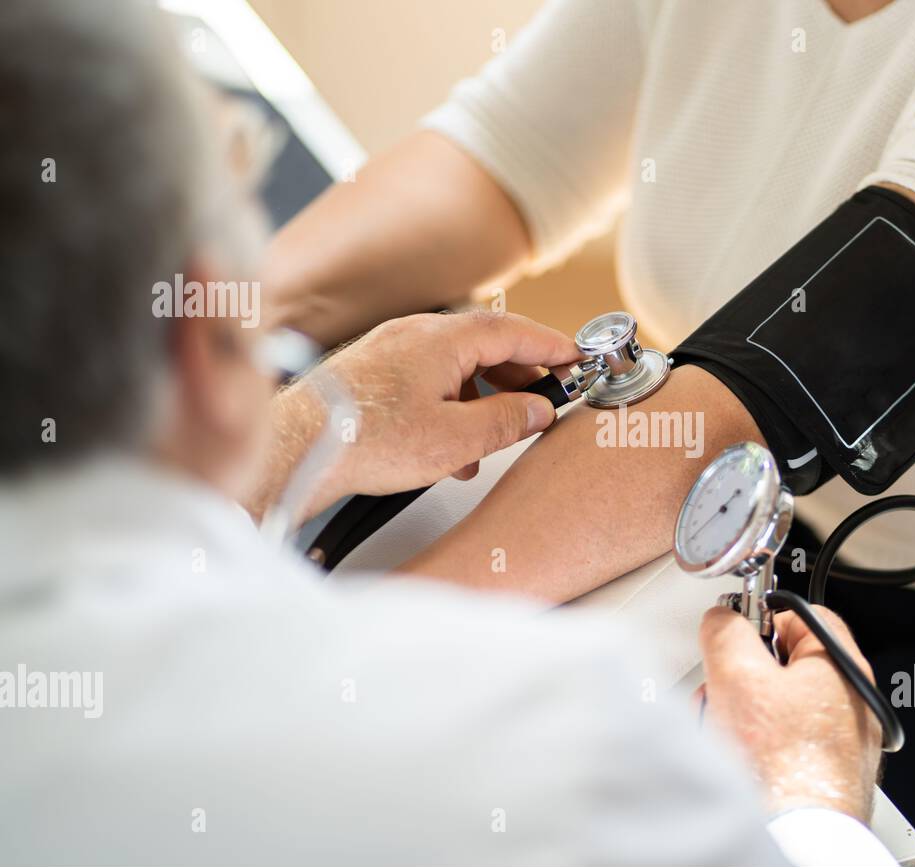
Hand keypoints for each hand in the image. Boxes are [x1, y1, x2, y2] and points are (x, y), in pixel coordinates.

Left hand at [256, 311, 579, 520]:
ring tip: (501, 435)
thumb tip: (537, 411)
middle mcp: (416, 334)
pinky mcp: (374, 373)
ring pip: (457, 367)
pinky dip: (453, 405)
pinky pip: (429, 381)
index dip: (552, 346)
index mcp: (442, 338)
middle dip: (521, 376)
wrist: (298, 450)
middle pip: (486, 346)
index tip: (577, 359)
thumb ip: (505, 421)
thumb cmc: (363, 439)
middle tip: (549, 400)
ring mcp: (391, 350)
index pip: (514, 331)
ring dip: (485, 397)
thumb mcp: (455, 440)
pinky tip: (455, 447)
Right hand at [697, 605, 881, 821]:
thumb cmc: (783, 766)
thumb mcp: (738, 675)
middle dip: (741, 678)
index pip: (799, 614)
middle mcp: (852, 702)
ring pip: (777, 707)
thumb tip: (721, 617)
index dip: (760, 619)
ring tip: (727, 735)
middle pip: (783, 664)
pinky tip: (739, 761)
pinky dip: (756, 747)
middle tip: (724, 692)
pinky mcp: (823, 772)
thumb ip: (726, 631)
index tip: (735, 636)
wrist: (797, 836)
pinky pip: (783, 743)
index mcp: (843, 666)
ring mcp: (841, 741)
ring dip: (742, 714)